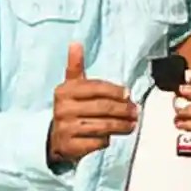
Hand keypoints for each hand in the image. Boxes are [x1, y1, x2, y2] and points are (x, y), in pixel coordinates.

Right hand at [49, 43, 137, 162]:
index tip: (129, 94)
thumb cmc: (70, 108)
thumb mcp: (71, 87)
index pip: (96, 88)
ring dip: (122, 125)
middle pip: (103, 108)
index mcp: (65, 91)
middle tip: (136, 111)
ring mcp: (66, 128)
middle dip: (123, 110)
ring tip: (132, 124)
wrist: (54, 139)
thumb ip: (75, 67)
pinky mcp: (70, 146)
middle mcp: (63, 109)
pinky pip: (97, 142)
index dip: (115, 91)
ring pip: (103, 126)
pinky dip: (107, 140)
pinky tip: (113, 136)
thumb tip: (75, 43)